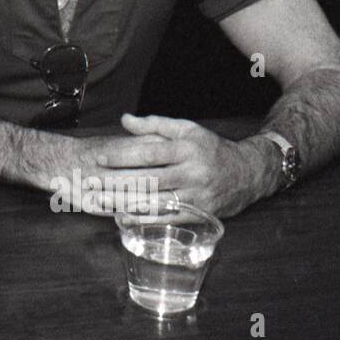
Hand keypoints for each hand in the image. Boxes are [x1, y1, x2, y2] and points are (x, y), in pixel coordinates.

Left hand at [88, 114, 266, 217]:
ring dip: (125, 203)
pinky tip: (124, 218)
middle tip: (91, 183)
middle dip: (117, 182)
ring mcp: (197, 196)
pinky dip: (144, 220)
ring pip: (156, 202)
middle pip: (149, 180)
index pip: (149, 153)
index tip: (99, 158)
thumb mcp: (187, 129)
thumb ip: (155, 124)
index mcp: (187, 149)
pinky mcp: (200, 214)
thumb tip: (125, 120)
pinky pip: (168, 219)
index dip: (123, 156)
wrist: (249, 173)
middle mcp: (192, 173)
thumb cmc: (210, 148)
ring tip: (100, 201)